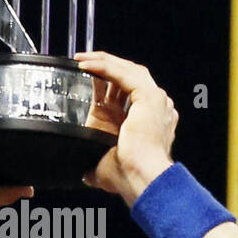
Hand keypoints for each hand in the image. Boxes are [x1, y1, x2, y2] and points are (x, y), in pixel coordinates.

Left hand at [74, 52, 176, 203]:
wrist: (141, 178)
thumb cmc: (129, 177)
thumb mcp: (107, 167)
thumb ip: (97, 166)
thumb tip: (86, 175)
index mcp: (145, 122)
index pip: (128, 91)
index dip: (108, 81)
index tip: (88, 76)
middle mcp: (153, 108)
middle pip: (129, 76)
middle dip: (106, 66)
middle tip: (84, 61)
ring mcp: (155, 100)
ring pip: (127, 70)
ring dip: (103, 62)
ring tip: (82, 58)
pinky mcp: (148, 96)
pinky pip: (123, 73)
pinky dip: (104, 67)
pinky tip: (87, 65)